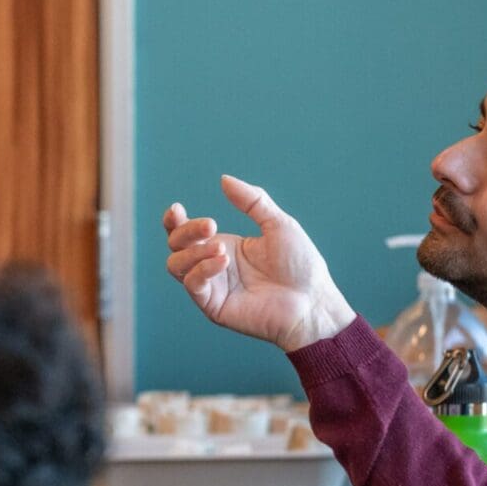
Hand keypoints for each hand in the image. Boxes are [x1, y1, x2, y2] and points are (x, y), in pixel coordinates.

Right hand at [163, 173, 354, 350]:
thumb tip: (224, 179)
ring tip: (220, 247)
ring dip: (192, 251)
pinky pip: (193, 285)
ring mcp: (212, 287)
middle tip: (211, 225)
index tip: (177, 209)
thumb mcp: (278, 224)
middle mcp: (213, 265)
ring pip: (176, 265)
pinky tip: (223, 262)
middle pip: (175, 245)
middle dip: (185, 231)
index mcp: (224, 246)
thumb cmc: (300, 266)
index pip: (185, 233)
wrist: (312, 302)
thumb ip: (251, 201)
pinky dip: (202, 269)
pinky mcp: (214, 306)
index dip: (174, 221)